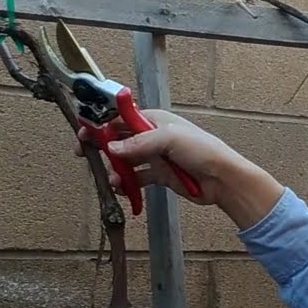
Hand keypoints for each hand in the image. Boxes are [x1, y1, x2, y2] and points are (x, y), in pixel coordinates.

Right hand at [73, 109, 283, 228]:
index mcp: (154, 121)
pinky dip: (127, 184)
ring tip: (113, 180)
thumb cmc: (202, 151)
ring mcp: (155, 157)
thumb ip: (139, 143)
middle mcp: (152, 137)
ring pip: (125, 161)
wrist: (223, 180)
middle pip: (118, 139)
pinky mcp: (159, 176)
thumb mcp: (169, 140)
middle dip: (102, 147)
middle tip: (84, 155)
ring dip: (115, 170)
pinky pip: (136, 179)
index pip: (121, 118)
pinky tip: (123, 190)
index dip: (101, 123)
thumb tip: (111, 147)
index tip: (84, 132)